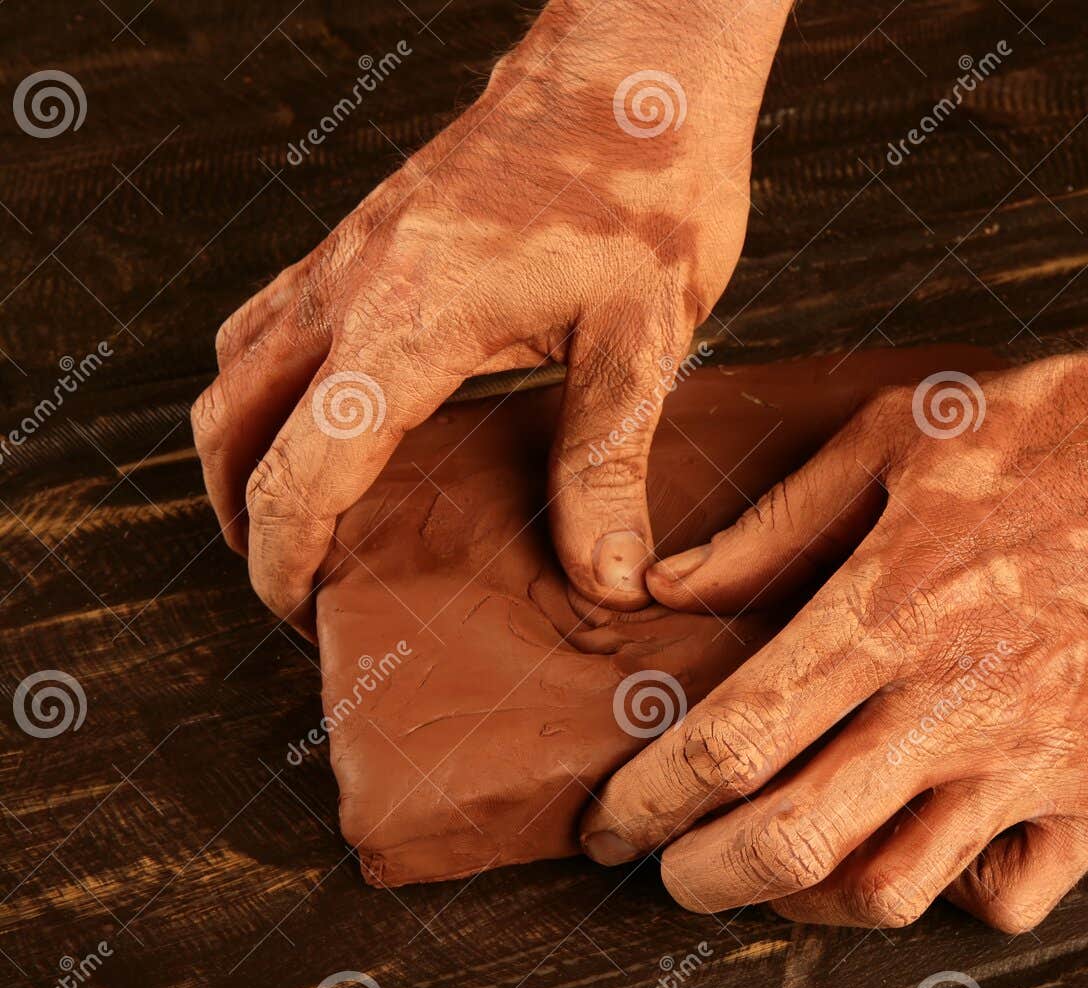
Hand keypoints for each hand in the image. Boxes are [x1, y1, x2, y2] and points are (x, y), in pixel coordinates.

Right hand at [192, 0, 789, 633]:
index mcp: (406, 322)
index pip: (301, 468)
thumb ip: (609, 467)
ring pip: (235, 361)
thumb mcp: (644, 343)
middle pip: (231, 417)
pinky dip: (273, 382)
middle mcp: (353, 284)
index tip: (295, 607)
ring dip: (242, 444)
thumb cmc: (644, 187)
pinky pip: (276, 315)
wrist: (634, 68)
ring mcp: (349, 251)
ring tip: (295, 509)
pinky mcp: (368, 233)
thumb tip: (611, 580)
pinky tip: (336, 413)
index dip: (284, 554)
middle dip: (240, 510)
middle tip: (291, 574)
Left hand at [578, 318, 1087, 930]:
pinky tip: (923, 850)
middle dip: (700, 878)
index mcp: (888, 609)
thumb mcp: (891, 438)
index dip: (645, 802)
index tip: (611, 823)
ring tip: (779, 867)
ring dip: (807, 901)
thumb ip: (769, 528)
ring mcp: (1039, 758)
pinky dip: (947, 897)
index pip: (729, 742)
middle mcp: (957, 702)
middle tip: (668, 870)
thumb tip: (663, 586)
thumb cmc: (1051, 429)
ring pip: (893, 892)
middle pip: (792, 845)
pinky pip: (1011, 896)